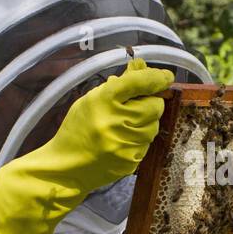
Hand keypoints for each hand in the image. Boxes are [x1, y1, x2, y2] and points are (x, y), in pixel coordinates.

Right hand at [0, 57, 174, 233]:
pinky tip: (122, 141)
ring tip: (124, 125)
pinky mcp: (132, 160)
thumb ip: (119, 83)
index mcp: (103, 101)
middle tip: (135, 106)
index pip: (138, 82)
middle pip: (155, 105)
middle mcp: (116, 121)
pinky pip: (147, 143)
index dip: (156, 77)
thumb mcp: (92, 100)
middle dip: (149, 102)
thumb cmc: (78, 129)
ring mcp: (125, 143)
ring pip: (154, 125)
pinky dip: (140, 139)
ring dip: (145, 122)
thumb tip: (141, 65)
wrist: (67, 167)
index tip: (165, 76)